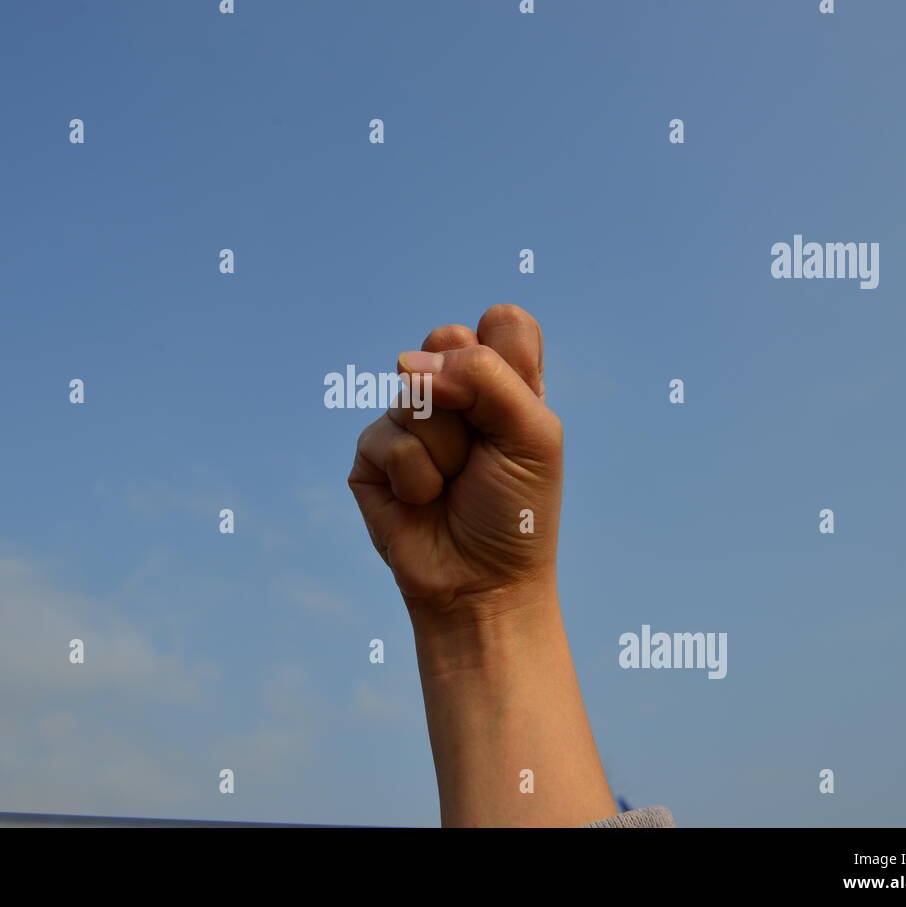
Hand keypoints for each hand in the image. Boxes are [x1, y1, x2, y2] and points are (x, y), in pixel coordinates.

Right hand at [347, 304, 561, 621]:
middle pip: (447, 341)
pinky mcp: (373, 454)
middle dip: (469, 398)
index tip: (516, 409)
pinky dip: (414, 477)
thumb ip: (486, 377)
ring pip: (414, 394)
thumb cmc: (517, 512)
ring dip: (446, 449)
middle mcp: (455, 394)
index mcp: (504, 382)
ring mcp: (409, 421)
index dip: (504, 356)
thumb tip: (409, 365)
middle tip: (484, 448)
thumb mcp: (532, 435)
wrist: (482, 584)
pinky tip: (424, 501)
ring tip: (455, 484)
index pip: (501, 322)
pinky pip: (386, 437)